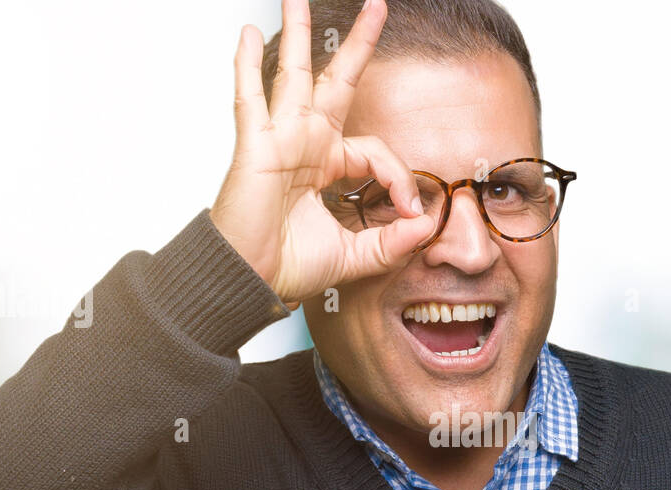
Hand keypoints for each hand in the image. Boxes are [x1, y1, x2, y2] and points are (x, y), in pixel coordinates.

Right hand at [209, 0, 434, 306]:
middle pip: (335, 81)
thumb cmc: (288, 266)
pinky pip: (250, 100)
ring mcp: (279, 141)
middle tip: (377, 5)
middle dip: (357, 44)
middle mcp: (304, 144)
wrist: (251, 281)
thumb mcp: (356, 256)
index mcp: (326, 165)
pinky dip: (245, 66)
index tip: (409, 210)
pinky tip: (245, 33)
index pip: (375, 151)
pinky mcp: (256, 148)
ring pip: (291, 75)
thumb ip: (393, 243)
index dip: (399, 177)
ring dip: (296, 34)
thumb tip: (426, 225)